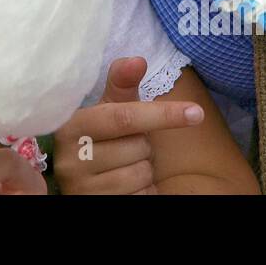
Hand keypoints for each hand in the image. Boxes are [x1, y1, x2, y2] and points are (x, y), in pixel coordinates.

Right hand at [51, 56, 203, 194]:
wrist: (87, 183)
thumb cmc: (103, 139)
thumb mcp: (109, 110)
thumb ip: (122, 84)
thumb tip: (137, 59)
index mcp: (71, 126)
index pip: (124, 117)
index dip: (162, 114)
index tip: (196, 112)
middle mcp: (70, 158)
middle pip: (136, 146)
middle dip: (143, 145)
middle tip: (127, 146)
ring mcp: (82, 187)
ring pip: (140, 173)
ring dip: (142, 170)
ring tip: (124, 166)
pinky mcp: (96, 205)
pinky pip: (141, 196)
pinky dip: (143, 190)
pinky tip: (127, 185)